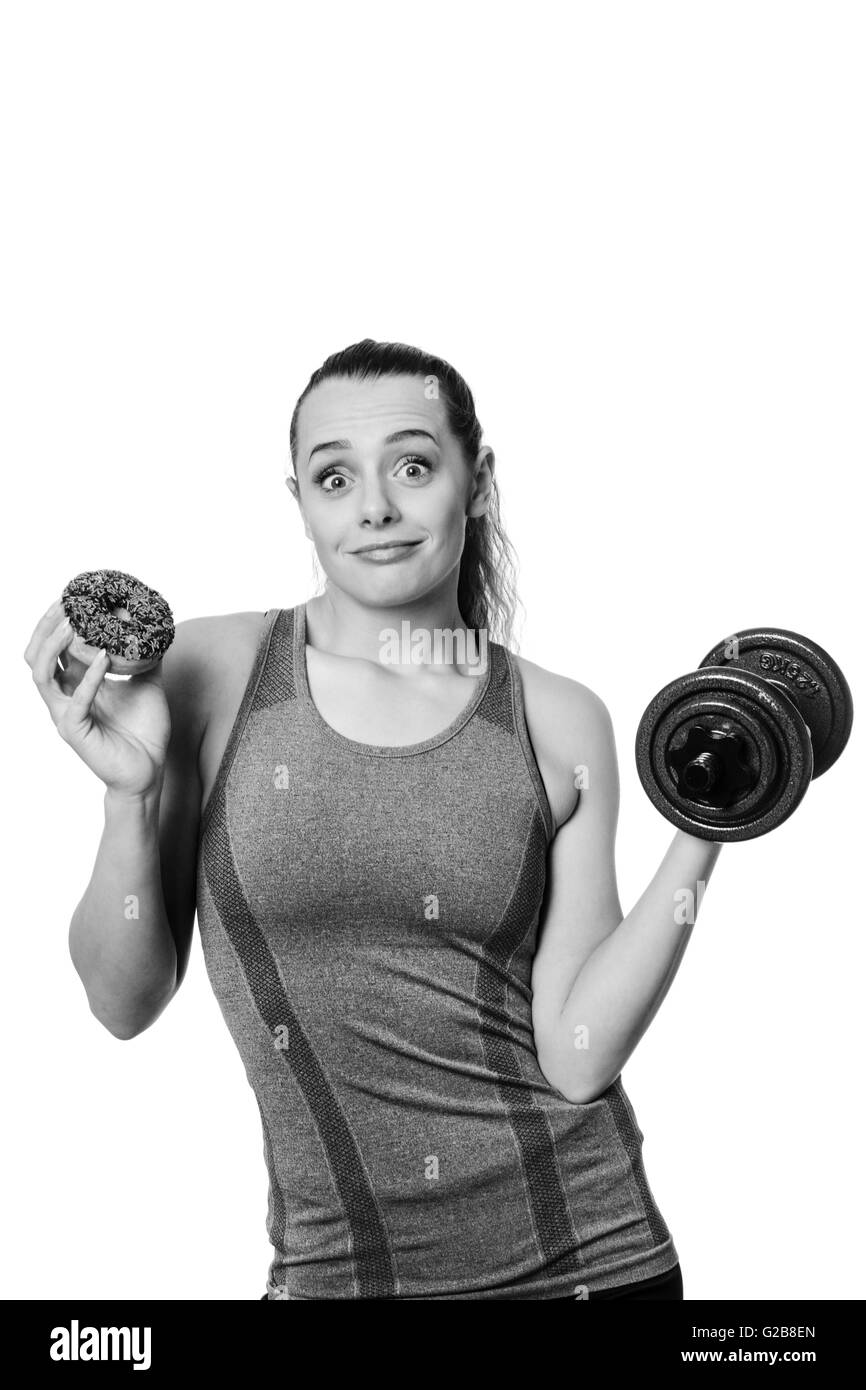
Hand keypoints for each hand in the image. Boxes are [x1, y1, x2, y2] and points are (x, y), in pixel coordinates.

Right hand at [24, 597, 171, 798]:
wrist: (149, 772)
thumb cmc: (143, 733)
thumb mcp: (147, 685)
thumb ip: (145, 660)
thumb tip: (155, 631)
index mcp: (76, 685)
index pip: (54, 648)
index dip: (56, 622)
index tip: (72, 596)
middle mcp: (64, 697)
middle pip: (36, 656)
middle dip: (45, 627)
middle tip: (64, 603)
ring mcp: (65, 713)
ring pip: (41, 674)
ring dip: (54, 646)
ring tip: (72, 624)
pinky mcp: (75, 730)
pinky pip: (76, 699)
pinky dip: (90, 676)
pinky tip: (105, 658)